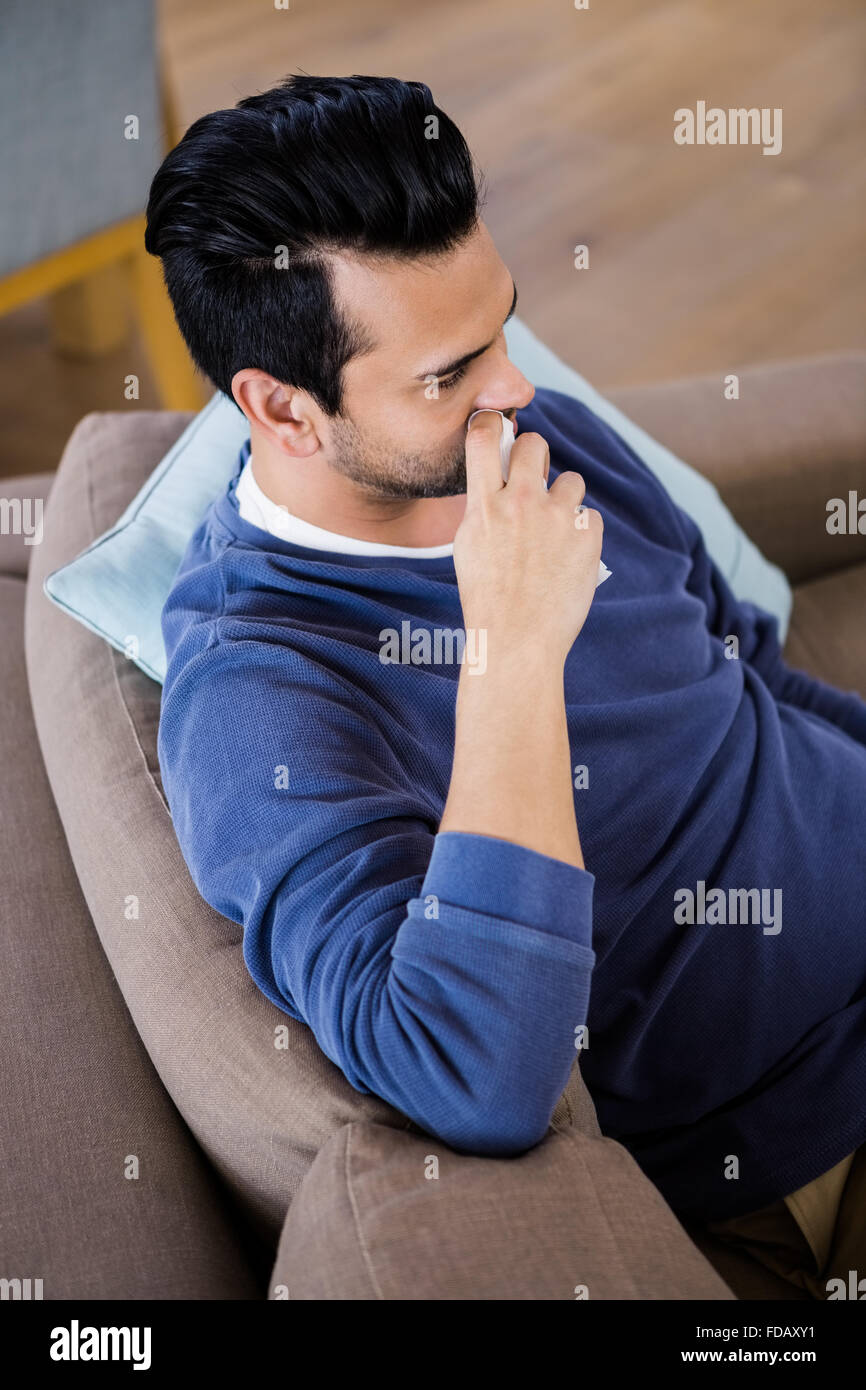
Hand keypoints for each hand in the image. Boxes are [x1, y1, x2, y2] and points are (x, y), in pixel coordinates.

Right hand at [454, 411, 603, 666]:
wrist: (517, 640)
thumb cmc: (487, 599)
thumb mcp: (469, 546)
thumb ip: (483, 506)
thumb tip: (496, 475)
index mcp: (485, 505)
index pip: (485, 436)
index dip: (492, 424)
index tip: (496, 428)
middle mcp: (522, 503)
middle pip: (536, 443)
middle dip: (536, 455)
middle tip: (534, 477)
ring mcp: (558, 519)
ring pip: (571, 480)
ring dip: (564, 500)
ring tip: (554, 534)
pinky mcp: (588, 536)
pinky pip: (590, 517)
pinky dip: (582, 534)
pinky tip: (568, 560)